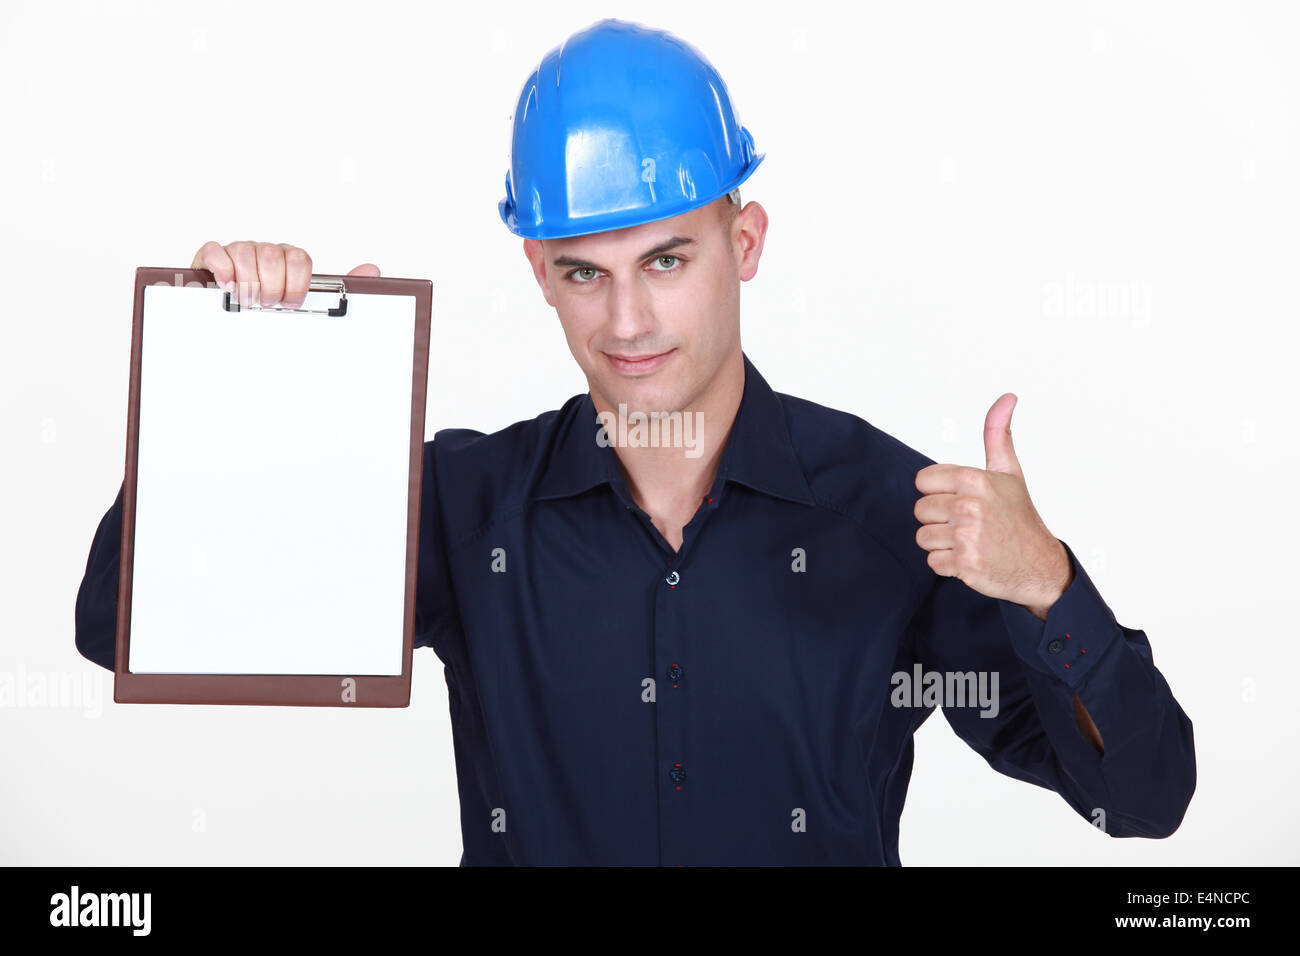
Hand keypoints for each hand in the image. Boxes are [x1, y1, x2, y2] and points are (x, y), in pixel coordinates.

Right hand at [190, 240, 379, 308]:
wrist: (237, 325)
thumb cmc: (274, 311)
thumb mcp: (306, 303)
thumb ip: (338, 288)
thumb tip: (372, 270)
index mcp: (289, 260)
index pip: (299, 258)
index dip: (297, 283)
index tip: (292, 304)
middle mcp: (264, 252)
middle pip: (273, 254)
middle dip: (273, 286)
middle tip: (270, 306)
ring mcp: (237, 252)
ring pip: (246, 252)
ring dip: (249, 281)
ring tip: (249, 302)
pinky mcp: (210, 259)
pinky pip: (215, 250)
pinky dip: (221, 268)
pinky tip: (226, 287)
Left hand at [913, 394, 1072, 618]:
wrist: (1040, 565)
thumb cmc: (1020, 517)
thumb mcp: (1009, 472)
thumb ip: (998, 435)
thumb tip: (1007, 397)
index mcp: (975, 479)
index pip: (923, 481)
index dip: (938, 492)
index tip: (960, 499)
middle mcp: (969, 505)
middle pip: (921, 510)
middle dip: (940, 519)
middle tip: (968, 524)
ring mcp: (966, 536)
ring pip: (924, 537)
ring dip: (942, 543)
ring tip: (969, 541)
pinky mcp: (963, 564)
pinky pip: (932, 562)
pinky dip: (948, 565)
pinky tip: (970, 558)